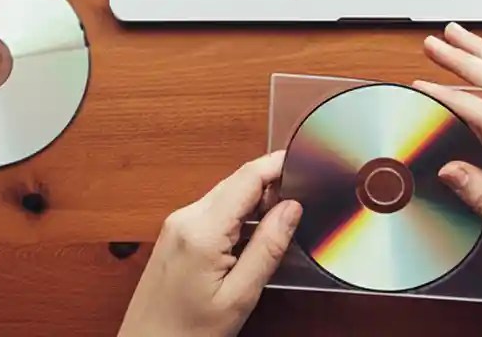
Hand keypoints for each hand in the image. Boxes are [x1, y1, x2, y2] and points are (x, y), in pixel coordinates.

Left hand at [118, 152, 300, 336]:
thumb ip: (268, 248)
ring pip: (228, 195)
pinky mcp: (175, 234)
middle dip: (271, 186)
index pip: (248, 176)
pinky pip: (215, 211)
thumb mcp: (239, 296)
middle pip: (238, 182)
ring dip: (255, 203)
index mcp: (202, 230)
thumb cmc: (187, 332)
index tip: (306, 162)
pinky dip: (238, 217)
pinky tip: (251, 240)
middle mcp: (185, 218)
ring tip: (277, 230)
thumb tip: (292, 208)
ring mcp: (177, 224)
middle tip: (300, 206)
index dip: (279, 164)